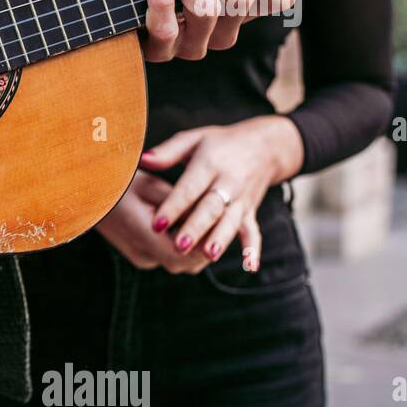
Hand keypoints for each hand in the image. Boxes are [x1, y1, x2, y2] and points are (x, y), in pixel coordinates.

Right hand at [95, 170, 229, 272]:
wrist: (83, 190)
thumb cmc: (115, 179)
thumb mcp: (149, 183)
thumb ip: (178, 202)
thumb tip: (205, 212)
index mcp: (141, 235)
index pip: (184, 255)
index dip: (205, 245)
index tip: (220, 224)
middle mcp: (142, 254)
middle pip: (185, 263)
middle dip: (204, 248)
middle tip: (219, 223)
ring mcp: (140, 257)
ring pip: (179, 262)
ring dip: (194, 249)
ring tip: (205, 222)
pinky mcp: (139, 253)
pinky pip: (168, 256)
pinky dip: (182, 246)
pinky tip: (187, 224)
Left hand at [141, 117, 304, 268]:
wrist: (265, 145)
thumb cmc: (219, 143)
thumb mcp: (194, 139)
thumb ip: (168, 152)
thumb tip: (142, 160)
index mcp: (210, 164)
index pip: (189, 188)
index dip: (173, 206)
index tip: (156, 224)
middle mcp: (228, 183)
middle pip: (211, 208)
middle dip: (195, 228)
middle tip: (178, 246)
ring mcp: (242, 199)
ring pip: (231, 222)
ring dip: (220, 239)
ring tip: (208, 255)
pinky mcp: (250, 211)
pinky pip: (253, 231)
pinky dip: (253, 249)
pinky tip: (250, 267)